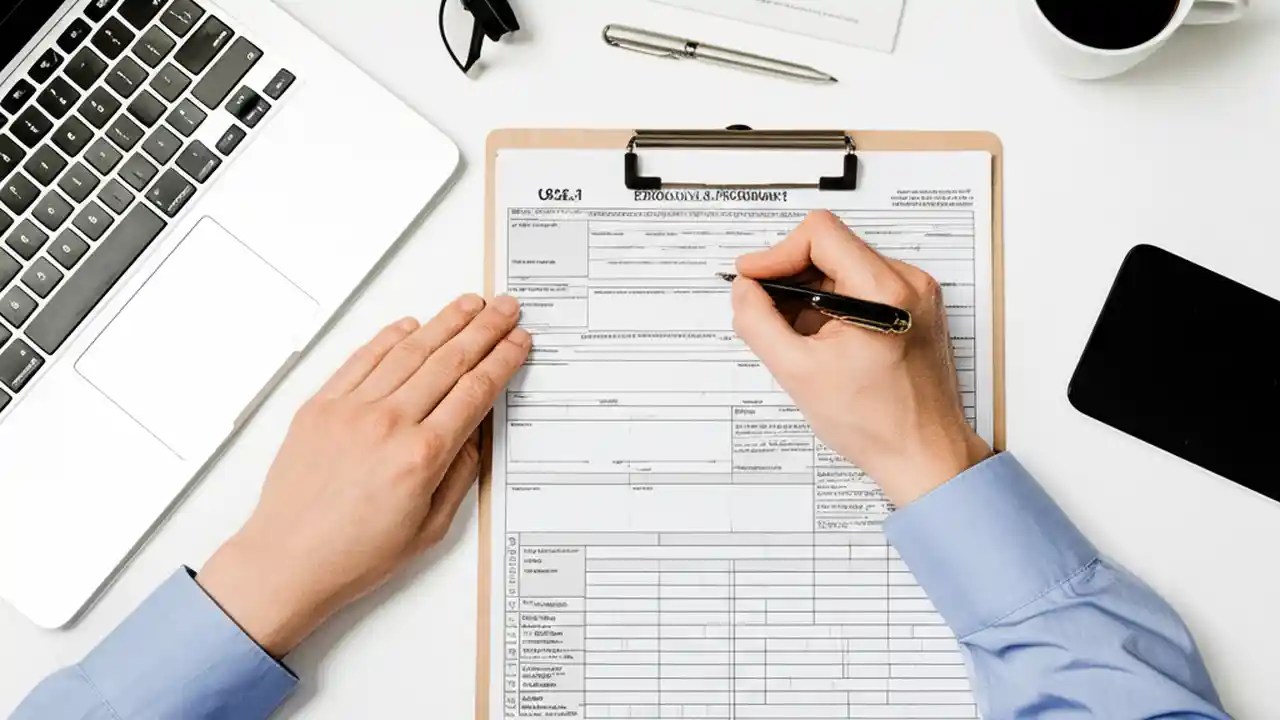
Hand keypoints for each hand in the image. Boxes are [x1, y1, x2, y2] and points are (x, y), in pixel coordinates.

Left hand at [198, 295, 529, 656]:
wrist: (286, 561)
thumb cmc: (355, 554)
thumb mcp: (431, 527)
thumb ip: (461, 473)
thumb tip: (477, 430)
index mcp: (421, 456)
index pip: (475, 391)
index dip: (502, 360)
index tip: (518, 342)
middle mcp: (387, 424)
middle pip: (449, 360)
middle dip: (484, 330)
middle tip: (505, 309)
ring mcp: (350, 410)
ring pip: (409, 350)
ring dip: (445, 322)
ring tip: (470, 304)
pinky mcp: (320, 406)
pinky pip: (362, 358)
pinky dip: (390, 337)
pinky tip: (412, 325)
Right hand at [730, 211, 989, 506]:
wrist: (925, 455)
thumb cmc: (879, 424)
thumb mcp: (797, 372)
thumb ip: (758, 322)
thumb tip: (744, 290)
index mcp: (884, 291)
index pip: (819, 233)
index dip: (776, 254)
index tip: (754, 279)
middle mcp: (908, 283)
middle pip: (831, 247)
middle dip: (790, 278)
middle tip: (766, 312)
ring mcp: (916, 295)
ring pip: (845, 267)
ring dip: (811, 294)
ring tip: (800, 337)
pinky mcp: (915, 308)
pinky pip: (863, 287)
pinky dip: (833, 306)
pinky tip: (823, 341)